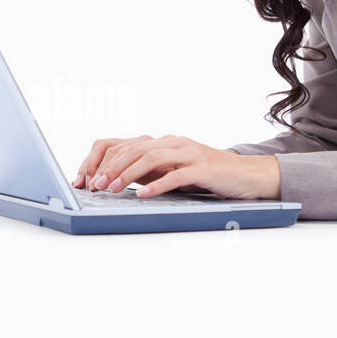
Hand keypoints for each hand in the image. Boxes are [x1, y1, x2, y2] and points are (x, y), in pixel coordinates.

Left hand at [72, 134, 280, 200]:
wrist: (247, 175)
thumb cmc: (210, 176)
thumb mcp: (176, 171)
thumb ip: (153, 171)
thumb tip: (120, 179)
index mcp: (166, 142)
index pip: (127, 145)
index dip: (105, 160)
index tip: (89, 178)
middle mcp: (175, 143)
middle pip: (135, 148)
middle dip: (111, 167)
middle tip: (95, 185)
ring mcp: (189, 153)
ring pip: (151, 158)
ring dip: (127, 174)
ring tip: (111, 188)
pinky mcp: (203, 168)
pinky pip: (175, 175)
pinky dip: (157, 185)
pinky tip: (142, 195)